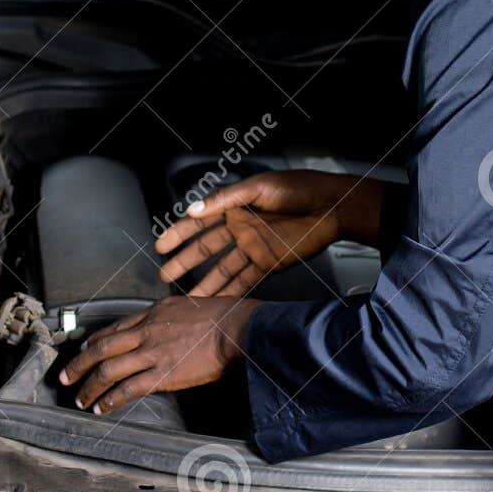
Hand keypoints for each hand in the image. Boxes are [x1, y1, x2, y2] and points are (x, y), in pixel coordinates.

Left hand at [58, 296, 259, 413]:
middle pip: (102, 348)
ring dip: (90, 386)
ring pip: (109, 369)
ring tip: (81, 398)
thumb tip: (163, 326)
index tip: (82, 350)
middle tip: (65, 376)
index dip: (93, 342)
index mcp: (151, 315)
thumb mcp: (185, 306)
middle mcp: (146, 332)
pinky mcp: (163, 374)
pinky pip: (129, 389)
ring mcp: (152, 353)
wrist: (234, 327)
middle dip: (78, 365)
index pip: (113, 329)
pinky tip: (102, 407)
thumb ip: (167, 318)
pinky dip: (111, 399)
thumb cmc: (219, 317)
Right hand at [156, 170, 376, 296]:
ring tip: (187, 299)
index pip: (199, 222)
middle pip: (206, 249)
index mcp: (233, 206)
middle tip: (165, 276)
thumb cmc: (298, 188)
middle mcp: (239, 228)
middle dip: (185, 262)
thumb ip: (224, 199)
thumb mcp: (258, 187)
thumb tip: (192, 209)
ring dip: (205, 284)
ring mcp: (252, 247)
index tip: (160, 246)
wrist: (333, 207)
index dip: (178, 233)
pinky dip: (230, 293)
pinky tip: (216, 304)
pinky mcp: (268, 264)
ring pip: (222, 269)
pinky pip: (244, 281)